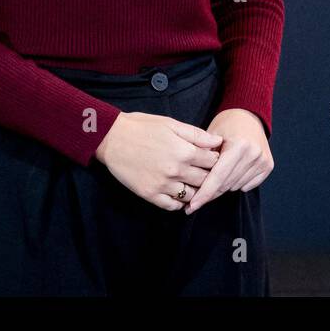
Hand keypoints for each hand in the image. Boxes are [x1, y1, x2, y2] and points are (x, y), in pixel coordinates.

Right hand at [94, 112, 223, 210]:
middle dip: (208, 176)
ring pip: (192, 196)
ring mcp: (163, 185)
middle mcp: (177, 171)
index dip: (214, 159)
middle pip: (205, 180)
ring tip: (191, 183)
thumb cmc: (141, 127)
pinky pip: (172, 206)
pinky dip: (179, 202)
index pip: (213, 161)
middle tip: (204, 172)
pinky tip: (177, 192)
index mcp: (184, 151)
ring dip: (195, 191)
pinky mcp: (150, 195)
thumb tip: (218, 141)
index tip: (210, 157)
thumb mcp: (170, 124)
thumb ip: (196, 134)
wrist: (111, 138)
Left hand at [180, 108, 272, 214]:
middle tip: (195, 199)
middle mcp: (253, 154)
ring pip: (236, 187)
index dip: (204, 194)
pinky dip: (236, 183)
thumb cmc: (225, 125)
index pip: (218, 177)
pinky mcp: (268, 166)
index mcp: (238, 145)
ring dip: (223, 187)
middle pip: (226, 184)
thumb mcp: (210, 136)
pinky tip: (231, 173)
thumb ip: (203, 157)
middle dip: (210, 193)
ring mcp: (263, 160)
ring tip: (214, 178)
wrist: (248, 115)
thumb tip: (191, 183)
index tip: (192, 206)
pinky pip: (247, 185)